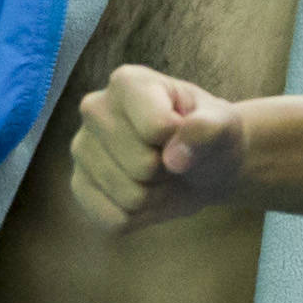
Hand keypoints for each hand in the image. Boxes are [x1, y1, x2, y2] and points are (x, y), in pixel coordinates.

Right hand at [70, 65, 249, 232]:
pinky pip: (113, 220)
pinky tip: (145, 193)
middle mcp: (94, 109)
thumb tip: (175, 159)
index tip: (183, 131)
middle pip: (142, 165)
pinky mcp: (79, 186)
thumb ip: (208, 129)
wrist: (202, 163)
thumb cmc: (209, 134)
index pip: (157, 127)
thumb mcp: (223, 124)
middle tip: (173, 159)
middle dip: (168, 171)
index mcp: (128, 82)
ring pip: (129, 197)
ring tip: (160, 174)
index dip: (181, 140)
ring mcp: (82, 149)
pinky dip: (140, 217)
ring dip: (157, 195)